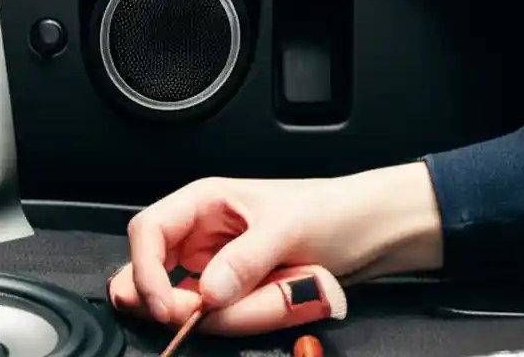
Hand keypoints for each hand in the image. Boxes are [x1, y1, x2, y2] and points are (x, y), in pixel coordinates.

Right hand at [108, 163, 442, 334]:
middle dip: (179, 301)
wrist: (379, 231)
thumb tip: (207, 293)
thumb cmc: (336, 210)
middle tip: (208, 317)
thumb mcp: (289, 228)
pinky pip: (222, 315)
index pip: (148, 232)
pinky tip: (277, 305)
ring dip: (227, 312)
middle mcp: (203, 235)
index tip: (163, 306)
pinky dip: (240, 320)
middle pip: (158, 274)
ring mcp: (218, 268)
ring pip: (190, 303)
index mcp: (203, 202)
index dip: (145, 269)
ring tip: (279, 297)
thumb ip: (245, 260)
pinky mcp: (238, 295)